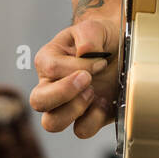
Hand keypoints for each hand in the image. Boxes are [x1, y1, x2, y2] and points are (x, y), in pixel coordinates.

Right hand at [30, 18, 119, 138]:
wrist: (121, 50)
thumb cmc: (101, 38)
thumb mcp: (96, 27)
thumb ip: (88, 35)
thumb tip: (85, 52)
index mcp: (48, 60)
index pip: (50, 68)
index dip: (77, 66)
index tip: (100, 60)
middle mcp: (51, 85)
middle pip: (38, 101)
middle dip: (63, 93)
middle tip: (88, 81)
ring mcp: (66, 105)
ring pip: (52, 123)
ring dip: (74, 110)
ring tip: (93, 92)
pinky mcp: (85, 118)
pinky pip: (81, 130)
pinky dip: (94, 119)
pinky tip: (105, 102)